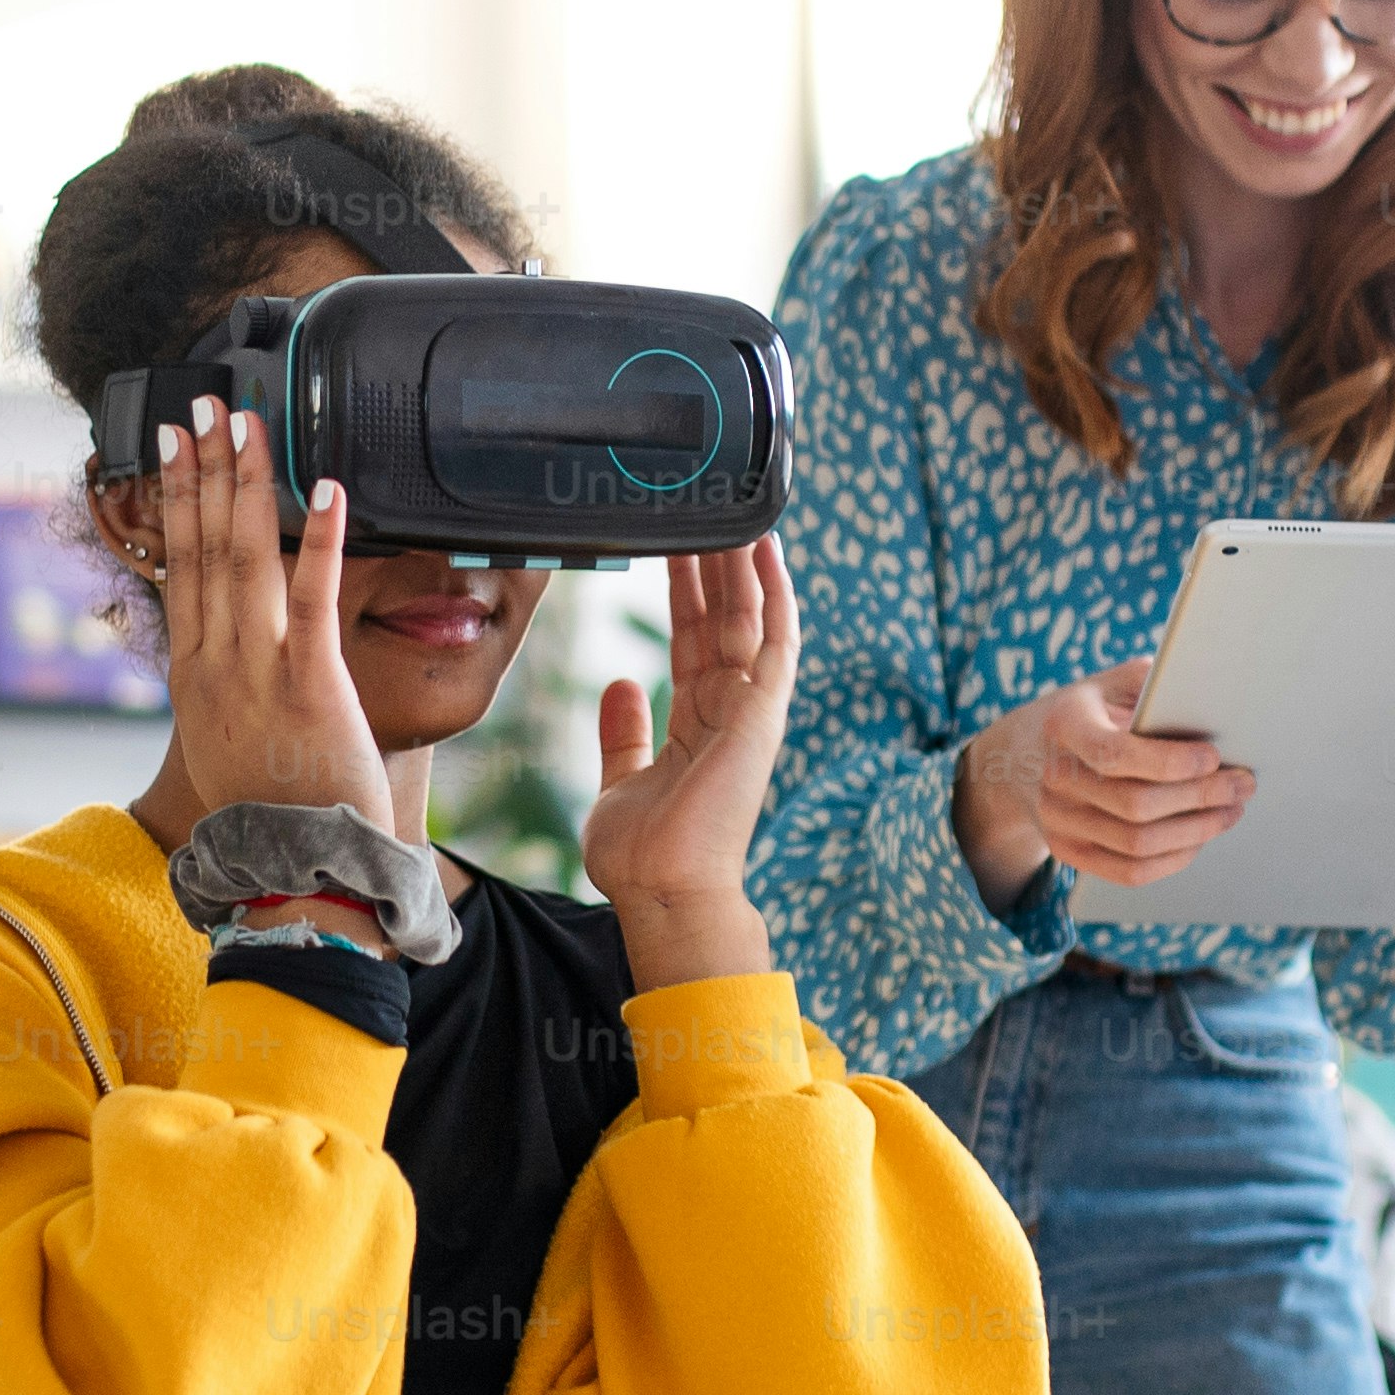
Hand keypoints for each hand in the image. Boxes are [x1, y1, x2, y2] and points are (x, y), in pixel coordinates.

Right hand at [151, 397, 393, 833]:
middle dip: (202, 470)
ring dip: (247, 484)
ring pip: (244, 560)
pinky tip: (328, 488)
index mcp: (194, 679)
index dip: (175, 500)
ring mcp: (258, 673)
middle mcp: (214, 666)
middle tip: (202, 406)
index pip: (179, 568)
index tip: (173, 446)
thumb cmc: (274, 821)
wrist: (294, 880)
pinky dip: (318, 539)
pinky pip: (314, 597)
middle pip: (203, 548)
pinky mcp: (310, 685)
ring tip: (249, 423)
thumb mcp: (229, 748)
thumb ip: (228, 693)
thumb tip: (229, 657)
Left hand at [576, 540, 792, 991]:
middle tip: (695, 503)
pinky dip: (773, 589)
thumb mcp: (619, 781)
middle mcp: (730, 709)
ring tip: (728, 504)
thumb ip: (624, 733)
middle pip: (722, 617)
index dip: (685, 590)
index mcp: (700, 723)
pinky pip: (775, 637)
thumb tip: (622, 684)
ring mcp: (751, 708)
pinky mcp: (763, 711)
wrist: (662, 892)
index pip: (693, 638)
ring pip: (749, 614)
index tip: (674, 544)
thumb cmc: (643, 857)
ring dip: (740, 561)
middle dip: (710, 562)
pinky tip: (764, 545)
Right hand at [951, 656, 1253, 901]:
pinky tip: (1201, 838)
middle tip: (1243, 783)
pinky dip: (1174, 859)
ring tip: (1231, 810)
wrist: (1021, 756)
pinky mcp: (1067, 852)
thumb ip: (1155, 686)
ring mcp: (1057, 821)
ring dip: (1196, 830)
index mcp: (1064, 725)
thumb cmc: (1091, 711)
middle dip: (1201, 797)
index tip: (1214, 756)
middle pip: (1135, 805)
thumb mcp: (1113, 683)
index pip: (1114, 754)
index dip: (1169, 761)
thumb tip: (1215, 703)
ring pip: (1138, 843)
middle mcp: (1054, 778)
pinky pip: (1128, 872)